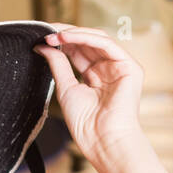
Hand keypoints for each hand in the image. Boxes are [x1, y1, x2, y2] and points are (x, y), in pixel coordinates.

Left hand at [34, 24, 145, 172]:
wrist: (102, 141)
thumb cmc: (86, 124)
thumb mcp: (66, 88)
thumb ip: (58, 64)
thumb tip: (43, 46)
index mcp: (97, 78)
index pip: (79, 52)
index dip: (62, 42)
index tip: (42, 38)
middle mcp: (110, 70)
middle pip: (88, 43)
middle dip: (66, 34)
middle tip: (45, 31)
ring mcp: (121, 68)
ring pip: (97, 39)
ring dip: (74, 33)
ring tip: (53, 34)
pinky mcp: (130, 67)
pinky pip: (106, 44)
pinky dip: (86, 37)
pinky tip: (66, 37)